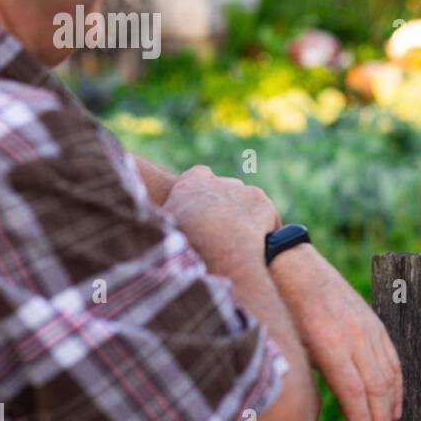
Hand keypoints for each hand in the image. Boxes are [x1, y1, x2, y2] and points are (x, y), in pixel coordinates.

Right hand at [163, 165, 280, 268]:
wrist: (211, 239)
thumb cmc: (181, 240)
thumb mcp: (162, 228)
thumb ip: (167, 224)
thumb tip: (150, 240)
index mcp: (189, 186)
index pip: (200, 175)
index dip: (206, 189)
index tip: (210, 205)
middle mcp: (218, 184)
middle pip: (229, 190)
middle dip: (231, 209)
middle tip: (229, 234)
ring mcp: (243, 191)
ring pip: (250, 203)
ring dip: (249, 220)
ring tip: (246, 242)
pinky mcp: (263, 203)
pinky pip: (269, 217)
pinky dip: (267, 229)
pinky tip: (265, 245)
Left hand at [271, 245, 402, 420]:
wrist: (293, 264)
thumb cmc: (280, 308)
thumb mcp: (286, 343)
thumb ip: (304, 374)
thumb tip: (310, 413)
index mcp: (328, 341)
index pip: (352, 389)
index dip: (363, 419)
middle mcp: (354, 334)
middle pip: (376, 385)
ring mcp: (367, 326)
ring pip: (389, 371)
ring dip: (392, 405)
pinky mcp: (373, 321)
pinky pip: (391, 356)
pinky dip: (397, 382)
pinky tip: (396, 402)